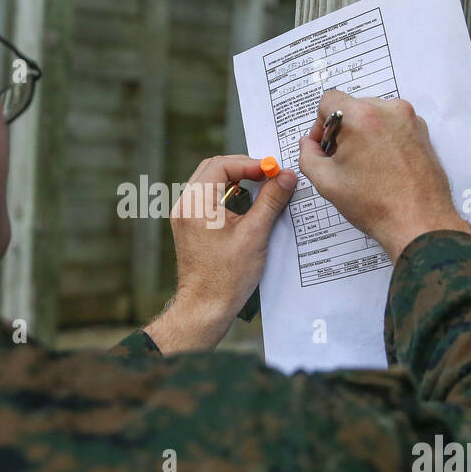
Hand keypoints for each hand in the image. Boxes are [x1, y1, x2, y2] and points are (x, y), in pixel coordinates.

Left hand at [145, 154, 296, 353]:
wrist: (205, 308)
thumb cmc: (226, 277)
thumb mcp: (255, 234)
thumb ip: (270, 200)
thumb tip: (286, 176)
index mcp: (195, 203)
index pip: (221, 164)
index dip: (250, 163)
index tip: (273, 171)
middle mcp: (185, 205)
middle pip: (213, 169)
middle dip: (243, 168)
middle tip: (270, 175)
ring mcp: (185, 217)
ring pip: (210, 183)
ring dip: (236, 181)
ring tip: (263, 188)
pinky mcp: (190, 228)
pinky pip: (208, 199)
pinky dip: (228, 196)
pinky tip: (248, 206)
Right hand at [298, 90, 470, 263]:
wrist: (419, 223)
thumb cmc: (376, 205)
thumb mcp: (327, 181)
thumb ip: (308, 156)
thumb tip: (308, 145)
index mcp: (361, 117)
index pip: (329, 101)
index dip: (319, 124)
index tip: (323, 144)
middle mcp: (388, 111)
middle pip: (353, 107)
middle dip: (342, 131)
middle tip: (340, 160)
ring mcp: (409, 120)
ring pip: (374, 117)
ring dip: (363, 135)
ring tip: (363, 167)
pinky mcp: (422, 133)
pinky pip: (393, 126)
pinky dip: (383, 140)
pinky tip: (381, 167)